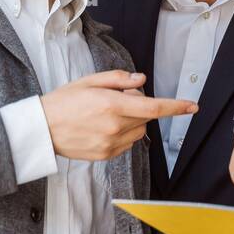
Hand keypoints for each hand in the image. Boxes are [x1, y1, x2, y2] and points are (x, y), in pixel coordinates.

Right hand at [41, 70, 196, 160]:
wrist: (41, 130)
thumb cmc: (63, 102)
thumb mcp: (89, 81)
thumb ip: (119, 79)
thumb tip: (141, 80)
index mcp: (111, 105)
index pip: (154, 107)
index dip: (176, 107)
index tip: (193, 106)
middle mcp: (114, 126)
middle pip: (146, 116)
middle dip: (140, 105)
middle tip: (116, 99)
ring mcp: (111, 144)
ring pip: (139, 131)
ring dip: (133, 121)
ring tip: (106, 115)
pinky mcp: (106, 155)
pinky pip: (127, 143)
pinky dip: (123, 134)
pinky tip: (102, 128)